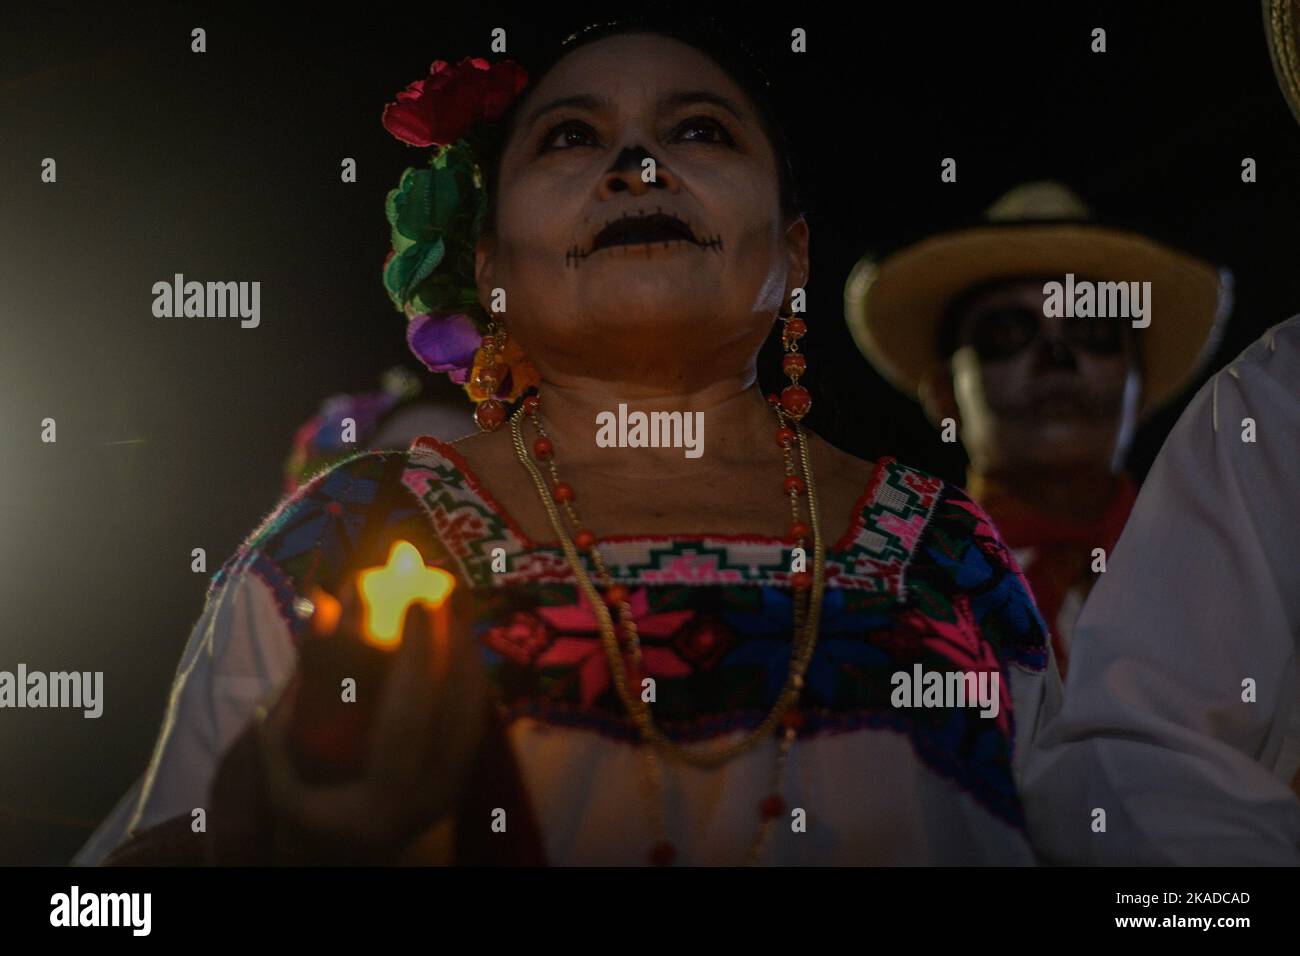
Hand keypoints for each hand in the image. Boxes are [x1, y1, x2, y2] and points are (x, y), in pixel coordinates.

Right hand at [256, 580, 486, 860]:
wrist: (351, 855)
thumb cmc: (308, 814)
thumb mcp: (280, 776)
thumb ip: (285, 714)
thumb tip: (313, 622)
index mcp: (383, 799)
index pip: (406, 721)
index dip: (417, 662)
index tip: (417, 605)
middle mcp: (431, 794)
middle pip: (453, 708)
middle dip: (449, 644)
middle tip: (438, 590)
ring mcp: (457, 785)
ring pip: (475, 707)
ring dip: (465, 652)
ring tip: (451, 603)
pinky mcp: (467, 773)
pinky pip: (477, 713)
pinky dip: (469, 672)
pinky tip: (458, 637)